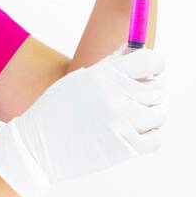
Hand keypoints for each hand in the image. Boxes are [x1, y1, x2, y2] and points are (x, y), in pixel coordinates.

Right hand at [0, 48, 167, 196]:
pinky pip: (156, 138)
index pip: (151, 61)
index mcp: (107, 74)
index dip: (156, 66)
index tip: (152, 72)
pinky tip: (137, 134)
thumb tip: (134, 49)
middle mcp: (118, 95)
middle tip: (139, 100)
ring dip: (151, 116)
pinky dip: (151, 136)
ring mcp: (123, 122)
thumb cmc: (56, 110)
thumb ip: (110, 64)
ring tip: (134, 119)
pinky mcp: (125, 147)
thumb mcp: (80, 79)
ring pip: (160, 114)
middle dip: (152, 93)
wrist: (35, 146)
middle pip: (159, 89)